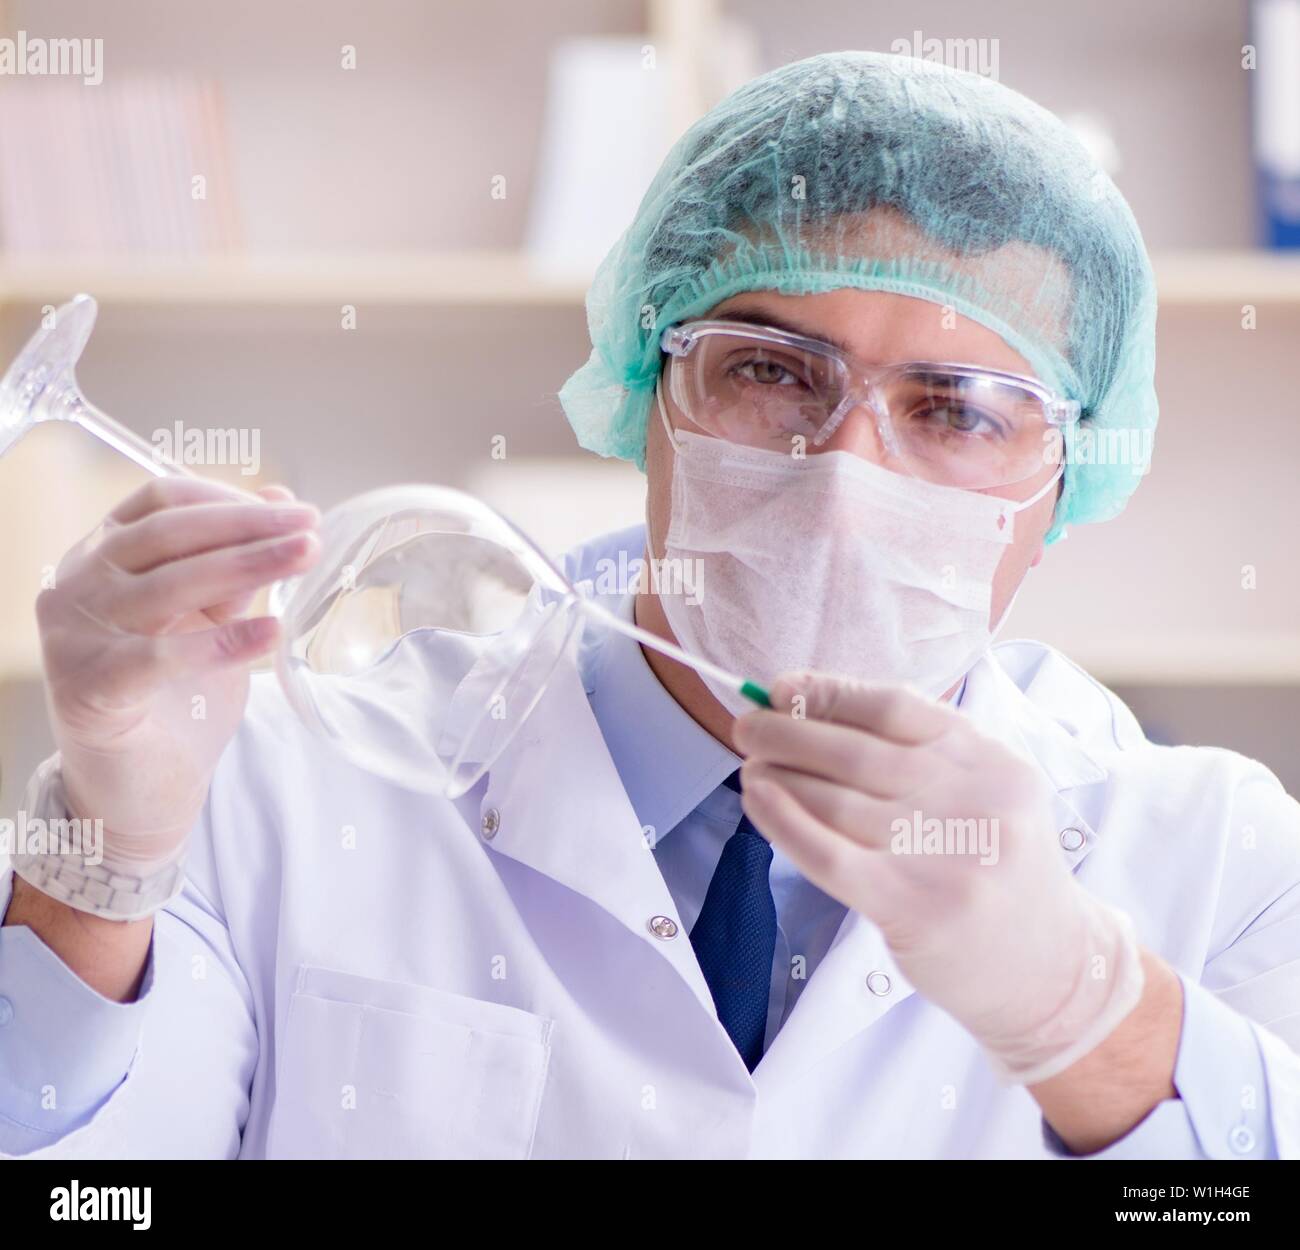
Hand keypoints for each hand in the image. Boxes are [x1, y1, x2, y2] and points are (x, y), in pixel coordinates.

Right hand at [37, 477, 320, 867]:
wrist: (140, 789)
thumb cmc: (176, 697)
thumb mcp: (212, 616)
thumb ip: (234, 564)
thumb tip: (279, 500)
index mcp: (101, 554)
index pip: (162, 502)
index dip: (229, 499)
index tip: (292, 511)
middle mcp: (76, 584)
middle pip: (168, 534)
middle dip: (248, 527)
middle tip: (310, 529)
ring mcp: (73, 635)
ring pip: (168, 585)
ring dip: (246, 567)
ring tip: (304, 559)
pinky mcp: (87, 687)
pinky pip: (160, 656)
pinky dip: (220, 642)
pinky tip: (271, 633)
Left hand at [732, 670, 1145, 1083]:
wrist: (1051, 969)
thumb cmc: (994, 869)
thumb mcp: (984, 793)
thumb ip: (918, 753)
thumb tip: (810, 709)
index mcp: (990, 760)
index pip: (895, 707)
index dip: (828, 693)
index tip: (780, 688)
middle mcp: (976, 799)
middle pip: (856, 751)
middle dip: (787, 732)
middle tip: (746, 727)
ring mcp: (948, 855)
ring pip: (836, 801)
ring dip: (779, 777)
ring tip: (751, 767)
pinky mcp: (916, 907)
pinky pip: (831, 855)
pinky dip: (784, 822)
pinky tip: (756, 800)